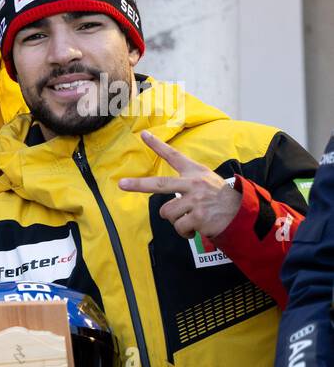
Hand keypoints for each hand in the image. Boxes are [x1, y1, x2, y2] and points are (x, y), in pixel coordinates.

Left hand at [118, 130, 241, 238]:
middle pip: (160, 183)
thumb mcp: (208, 182)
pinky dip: (185, 231)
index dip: (158, 145)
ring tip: (191, 218)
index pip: (174, 156)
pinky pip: (179, 227)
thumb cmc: (221, 199)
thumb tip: (169, 198)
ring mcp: (195, 200)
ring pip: (168, 212)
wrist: (244, 213)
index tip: (143, 135)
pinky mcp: (198, 216)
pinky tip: (197, 228)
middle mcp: (193, 183)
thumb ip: (188, 184)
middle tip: (122, 184)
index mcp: (195, 172)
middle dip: (139, 184)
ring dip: (176, 220)